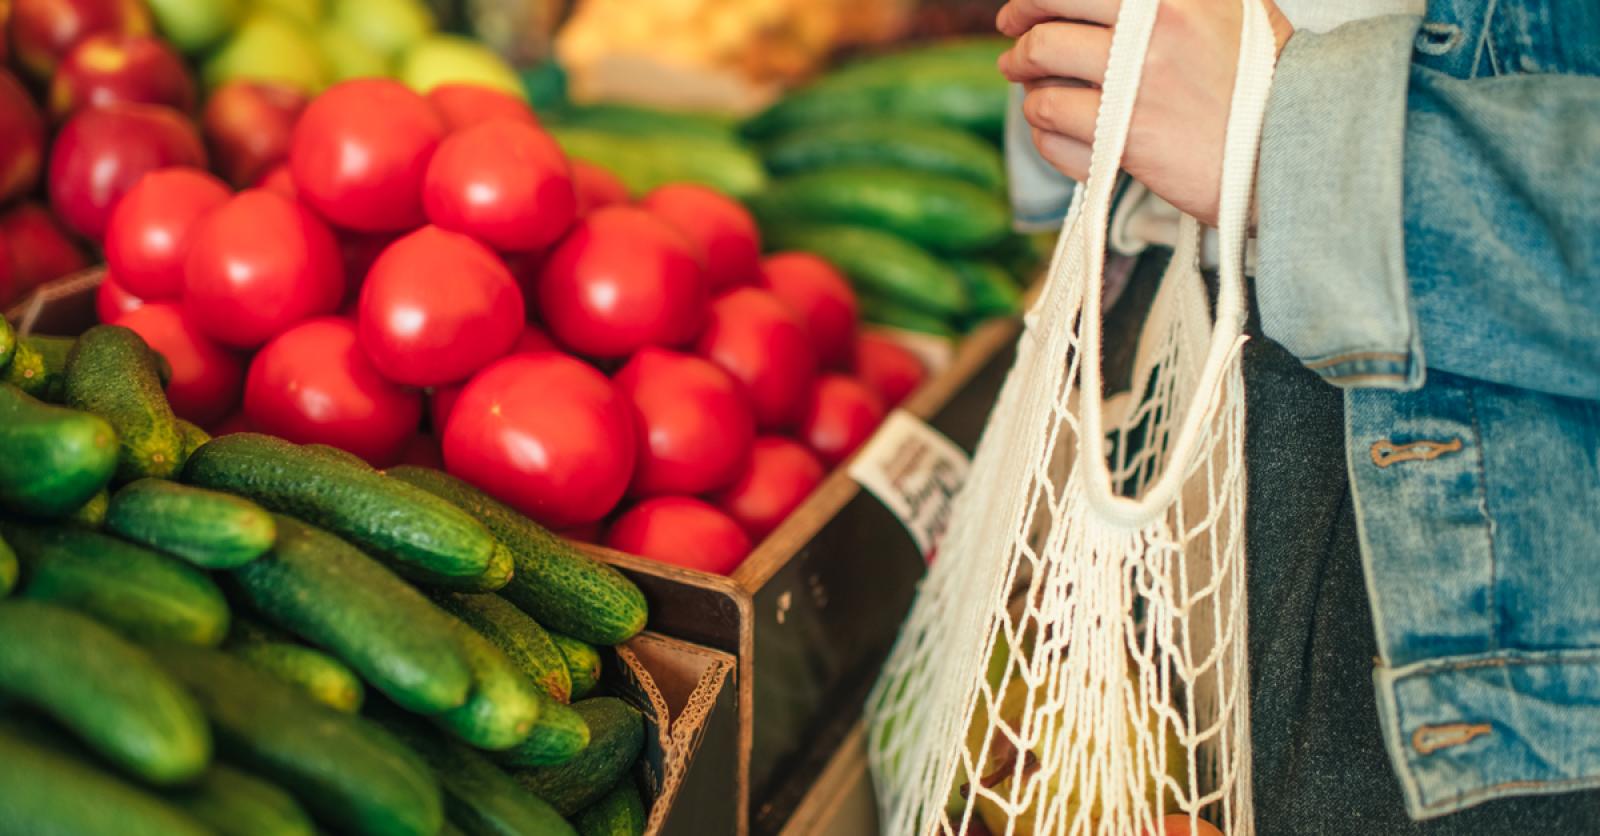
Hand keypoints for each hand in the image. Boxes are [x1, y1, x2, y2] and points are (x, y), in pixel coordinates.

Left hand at [997, 0, 1292, 225]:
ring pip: (1041, 89)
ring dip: (1030, 95)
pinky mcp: (1123, 142)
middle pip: (1045, 33)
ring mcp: (1131, 90)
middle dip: (1018, 43)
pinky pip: (1054, 136)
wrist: (1298, 145)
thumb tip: (1118, 3)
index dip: (1034, 0)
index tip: (1023, 12)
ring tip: (1034, 96)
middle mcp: (1145, 34)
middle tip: (1014, 54)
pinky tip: (1056, 135)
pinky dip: (1046, 136)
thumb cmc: (1269, 80)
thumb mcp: (1233, 8)